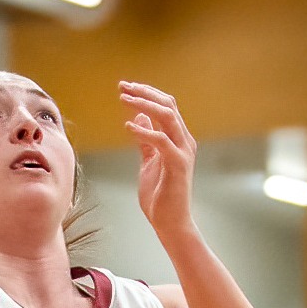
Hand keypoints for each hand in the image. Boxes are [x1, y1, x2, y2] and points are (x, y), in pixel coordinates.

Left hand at [121, 82, 196, 235]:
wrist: (170, 221)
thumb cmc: (161, 194)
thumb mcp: (149, 161)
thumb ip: (146, 141)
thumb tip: (138, 119)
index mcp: (178, 138)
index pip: (166, 105)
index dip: (146, 93)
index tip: (126, 87)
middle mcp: (184, 141)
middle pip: (168, 105)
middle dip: (144, 93)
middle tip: (122, 86)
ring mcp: (183, 152)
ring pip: (168, 117)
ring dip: (144, 105)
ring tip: (124, 99)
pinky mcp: (178, 165)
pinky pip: (161, 141)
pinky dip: (144, 132)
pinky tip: (128, 127)